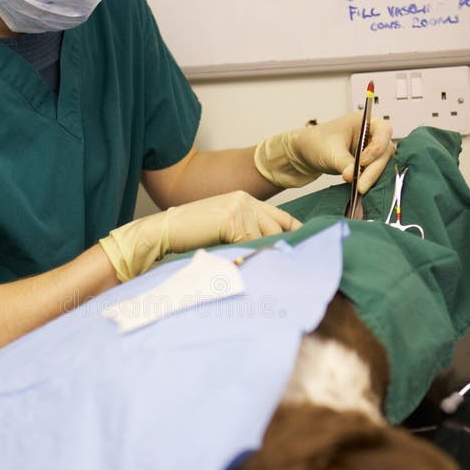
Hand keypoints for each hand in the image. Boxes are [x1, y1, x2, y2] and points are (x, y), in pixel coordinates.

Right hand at [99, 191, 301, 280]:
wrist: (163, 232)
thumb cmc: (191, 237)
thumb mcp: (224, 229)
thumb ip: (246, 232)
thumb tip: (271, 251)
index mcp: (245, 199)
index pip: (281, 217)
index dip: (295, 233)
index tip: (306, 248)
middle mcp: (246, 200)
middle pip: (278, 228)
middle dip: (280, 248)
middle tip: (285, 270)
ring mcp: (240, 208)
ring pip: (266, 237)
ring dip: (261, 255)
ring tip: (254, 268)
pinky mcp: (232, 219)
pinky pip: (250, 242)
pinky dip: (247, 255)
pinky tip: (238, 262)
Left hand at [254, 114, 394, 192]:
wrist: (303, 155)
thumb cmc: (315, 143)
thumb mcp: (330, 152)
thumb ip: (344, 163)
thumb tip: (354, 177)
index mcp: (364, 121)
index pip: (384, 131)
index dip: (377, 147)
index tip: (362, 161)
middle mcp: (371, 134)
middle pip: (385, 151)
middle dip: (374, 169)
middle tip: (361, 185)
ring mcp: (370, 150)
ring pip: (382, 164)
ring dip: (373, 176)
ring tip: (359, 189)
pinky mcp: (366, 164)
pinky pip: (374, 172)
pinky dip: (369, 180)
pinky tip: (360, 189)